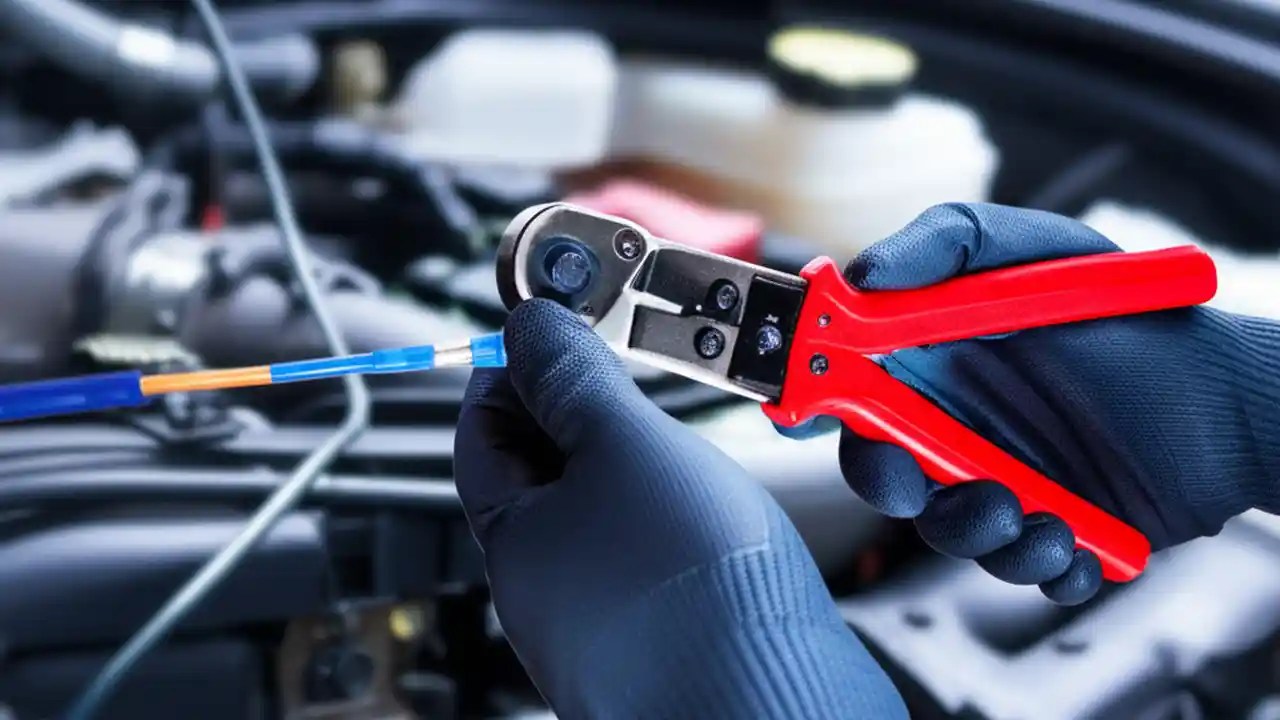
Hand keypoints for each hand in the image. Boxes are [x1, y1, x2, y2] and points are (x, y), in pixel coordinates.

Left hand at [454, 299, 905, 718]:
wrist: (777, 706)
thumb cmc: (693, 597)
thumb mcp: (627, 448)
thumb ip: (574, 380)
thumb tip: (530, 324)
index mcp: (513, 539)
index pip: (482, 430)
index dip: (514, 367)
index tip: (555, 326)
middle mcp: (547, 585)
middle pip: (541, 469)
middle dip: (580, 409)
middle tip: (627, 366)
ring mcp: (603, 614)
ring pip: (601, 510)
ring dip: (632, 461)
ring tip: (677, 440)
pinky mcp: (661, 632)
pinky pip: (647, 552)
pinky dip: (669, 513)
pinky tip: (710, 509)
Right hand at [836, 203, 1275, 604]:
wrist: (1228, 398)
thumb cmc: (1134, 321)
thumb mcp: (1038, 253)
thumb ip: (945, 244)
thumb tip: (861, 277)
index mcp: (936, 362)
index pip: (848, 386)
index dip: (816, 400)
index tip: (809, 414)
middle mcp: (957, 424)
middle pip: (882, 470)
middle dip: (894, 484)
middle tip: (921, 480)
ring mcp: (1000, 481)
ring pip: (948, 531)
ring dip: (979, 532)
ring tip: (1034, 515)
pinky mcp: (1050, 531)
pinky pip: (1024, 570)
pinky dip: (1043, 566)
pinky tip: (1074, 539)